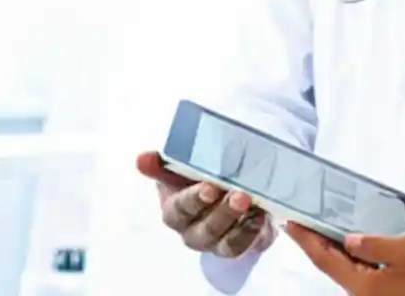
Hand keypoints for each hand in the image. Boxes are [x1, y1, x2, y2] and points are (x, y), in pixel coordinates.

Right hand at [135, 151, 275, 258]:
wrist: (223, 192)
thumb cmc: (196, 179)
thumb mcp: (180, 169)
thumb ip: (162, 165)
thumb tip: (141, 159)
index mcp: (175, 211)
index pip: (180, 210)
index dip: (194, 200)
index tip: (210, 187)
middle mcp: (193, 232)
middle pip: (205, 229)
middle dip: (223, 213)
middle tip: (240, 195)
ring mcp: (217, 242)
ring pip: (227, 242)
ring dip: (242, 225)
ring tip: (253, 205)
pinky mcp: (239, 245)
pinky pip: (245, 246)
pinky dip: (254, 232)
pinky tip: (262, 215)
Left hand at [286, 223, 404, 295]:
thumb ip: (374, 243)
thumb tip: (349, 239)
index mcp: (367, 287)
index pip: (325, 259)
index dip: (306, 239)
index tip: (290, 223)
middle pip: (336, 267)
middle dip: (320, 244)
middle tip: (305, 222)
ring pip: (352, 273)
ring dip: (341, 251)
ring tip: (330, 228)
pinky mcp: (396, 295)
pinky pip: (368, 276)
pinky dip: (360, 259)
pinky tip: (364, 245)